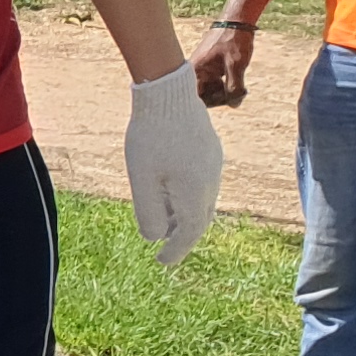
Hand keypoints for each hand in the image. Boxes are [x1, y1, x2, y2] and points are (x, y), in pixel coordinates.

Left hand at [124, 69, 224, 266]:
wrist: (168, 94)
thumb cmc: (151, 137)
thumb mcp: (142, 178)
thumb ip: (148, 211)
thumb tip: (153, 238)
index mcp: (195, 192)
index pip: (189, 232)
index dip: (175, 250)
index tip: (160, 261)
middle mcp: (210, 182)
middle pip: (199, 219)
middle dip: (182, 237)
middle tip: (165, 249)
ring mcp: (213, 165)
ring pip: (203, 201)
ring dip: (185, 217)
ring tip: (164, 225)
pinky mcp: (209, 151)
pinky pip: (203, 184)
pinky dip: (188, 198)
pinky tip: (171, 194)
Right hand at [189, 23, 256, 108]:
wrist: (236, 21)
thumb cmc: (234, 41)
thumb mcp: (237, 66)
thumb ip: (234, 88)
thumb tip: (234, 105)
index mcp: (196, 71)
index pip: (198, 98)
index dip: (214, 102)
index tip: (231, 99)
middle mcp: (195, 71)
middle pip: (203, 95)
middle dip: (222, 97)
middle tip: (241, 93)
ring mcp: (202, 69)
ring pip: (210, 89)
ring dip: (225, 91)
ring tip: (242, 88)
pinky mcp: (209, 67)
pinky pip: (213, 82)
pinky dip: (225, 84)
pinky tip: (238, 81)